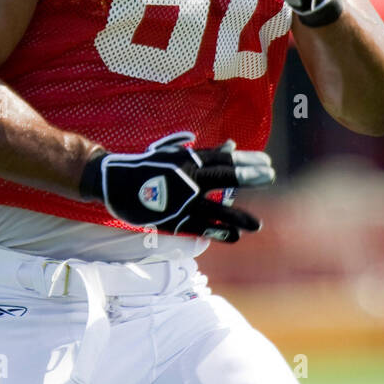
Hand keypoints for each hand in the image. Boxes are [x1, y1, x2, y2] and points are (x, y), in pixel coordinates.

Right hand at [78, 132, 274, 242]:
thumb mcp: (175, 154)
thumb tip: (232, 146)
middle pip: (225, 177)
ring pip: (215, 208)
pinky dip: (217, 231)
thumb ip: (204, 153)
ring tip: (257, 225)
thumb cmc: (146, 165)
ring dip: (237, 216)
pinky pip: (199, 226)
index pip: (224, 159)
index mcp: (188, 159)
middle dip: (249, 177)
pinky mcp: (171, 218)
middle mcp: (187, 177)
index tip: (267, 163)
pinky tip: (233, 237)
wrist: (113, 181)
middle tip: (270, 178)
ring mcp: (180, 199)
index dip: (247, 161)